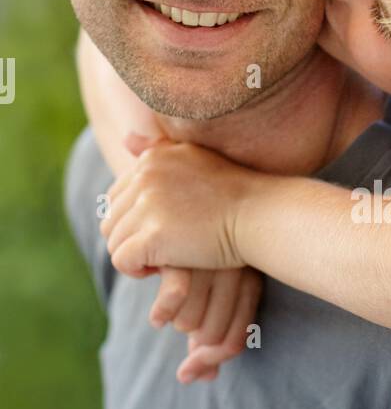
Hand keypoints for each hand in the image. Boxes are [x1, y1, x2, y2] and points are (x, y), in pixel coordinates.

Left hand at [100, 132, 255, 275]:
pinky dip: (136, 270)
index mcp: (152, 159)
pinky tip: (162, 268)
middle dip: (132, 238)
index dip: (135, 219)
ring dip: (134, 255)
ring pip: (114, 240)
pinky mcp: (153, 236)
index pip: (117, 196)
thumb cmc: (236, 192)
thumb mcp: (195, 159)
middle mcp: (145, 177)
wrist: (261, 215)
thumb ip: (158, 150)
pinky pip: (121, 259)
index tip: (165, 229)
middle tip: (164, 248)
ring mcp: (147, 206)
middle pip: (111, 218)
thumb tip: (126, 137)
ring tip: (165, 258)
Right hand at [149, 265, 263, 384]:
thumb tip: (208, 377)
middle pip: (211, 337)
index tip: (188, 373)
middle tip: (184, 324)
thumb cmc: (192, 266)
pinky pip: (174, 298)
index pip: (234, 340)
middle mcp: (236, 274)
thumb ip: (207, 338)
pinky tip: (156, 316)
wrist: (171, 211)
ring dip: (174, 321)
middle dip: (193, 340)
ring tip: (174, 302)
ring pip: (188, 323)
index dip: (211, 361)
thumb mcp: (205, 300)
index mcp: (249, 284)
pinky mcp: (183, 256)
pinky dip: (160, 314)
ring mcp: (211, 263)